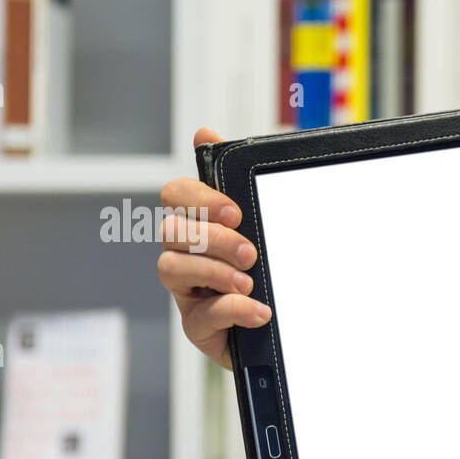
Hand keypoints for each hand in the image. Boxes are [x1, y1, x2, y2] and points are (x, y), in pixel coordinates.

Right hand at [156, 127, 271, 370]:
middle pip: (171, 230)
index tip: (234, 211)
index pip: (176, 196)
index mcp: (201, 224)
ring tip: (249, 282)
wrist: (288, 325)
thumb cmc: (267, 270)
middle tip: (250, 252)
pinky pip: (202, 315)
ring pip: (171, 268)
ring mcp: (188, 291)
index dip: (198, 199)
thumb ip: (238, 183)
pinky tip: (260, 311)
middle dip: (212, 238)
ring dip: (213, 272)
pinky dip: (233, 309)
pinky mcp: (197, 325)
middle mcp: (186, 254)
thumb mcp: (264, 225)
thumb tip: (204, 133)